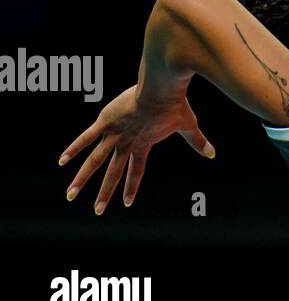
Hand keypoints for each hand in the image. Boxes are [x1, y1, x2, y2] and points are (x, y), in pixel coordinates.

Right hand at [59, 83, 214, 213]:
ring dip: (82, 179)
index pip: (136, 171)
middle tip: (97, 211)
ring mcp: (114, 134)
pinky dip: (74, 149)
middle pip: (113, 172)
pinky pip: (86, 137)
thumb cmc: (175, 104)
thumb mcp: (187, 124)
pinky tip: (62, 161)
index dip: (132, 187)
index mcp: (143, 145)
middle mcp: (126, 144)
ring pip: (95, 161)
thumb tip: (213, 154)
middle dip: (105, 193)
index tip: (126, 204)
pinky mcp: (105, 121)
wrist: (161, 89)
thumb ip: (198, 140)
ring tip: (71, 195)